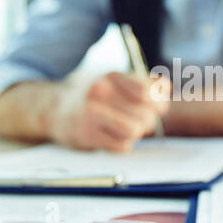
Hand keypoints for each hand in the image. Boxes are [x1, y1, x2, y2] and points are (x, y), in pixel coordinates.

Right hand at [49, 72, 169, 150]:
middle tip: (137, 123)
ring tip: (124, 130)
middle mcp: (101, 91)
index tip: (155, 109)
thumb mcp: (117, 83)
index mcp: (112, 76)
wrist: (57, 111)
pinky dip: (122, 145)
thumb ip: (144, 83)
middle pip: (146, 115)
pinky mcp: (86, 134)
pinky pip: (122, 146)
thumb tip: (165, 87)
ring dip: (134, 135)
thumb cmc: (95, 98)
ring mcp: (91, 112)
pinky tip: (111, 138)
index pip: (151, 92)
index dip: (159, 105)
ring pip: (135, 131)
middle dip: (146, 123)